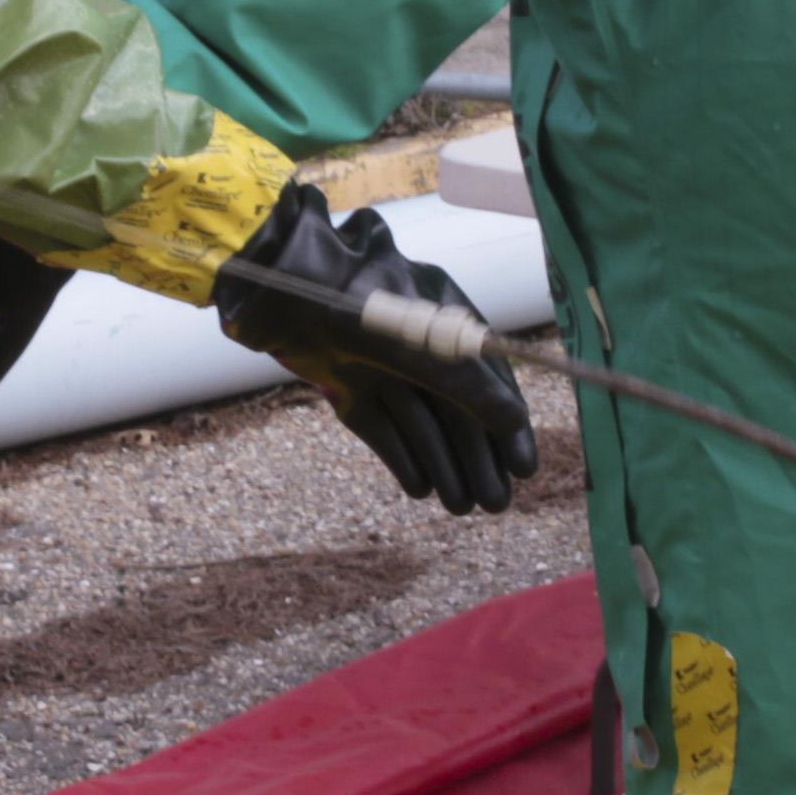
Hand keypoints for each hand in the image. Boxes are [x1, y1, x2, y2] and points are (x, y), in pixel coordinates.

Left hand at [212, 185, 539, 514]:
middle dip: (478, 458)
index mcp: (442, 312)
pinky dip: (399, 455)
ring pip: (420, 421)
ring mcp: (378, 361)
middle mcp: (416, 337)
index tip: (526, 469)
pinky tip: (419, 489)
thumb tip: (514, 420)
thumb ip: (464, 382)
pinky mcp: (344, 381)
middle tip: (495, 506)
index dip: (508, 425)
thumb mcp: (415, 345)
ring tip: (461, 508)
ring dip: (443, 464)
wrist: (269, 286)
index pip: (488, 378)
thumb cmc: (350, 302)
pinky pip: (379, 424)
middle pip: (456, 407)